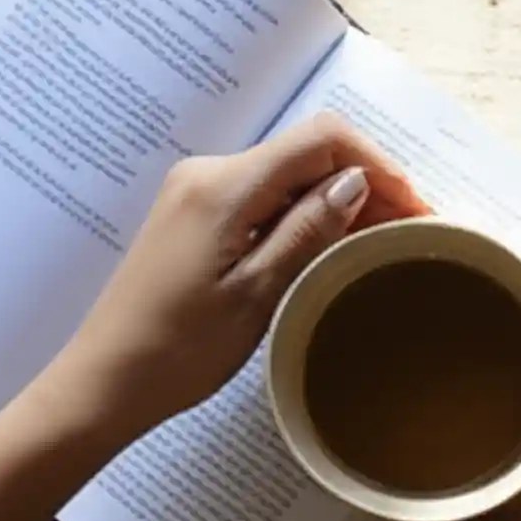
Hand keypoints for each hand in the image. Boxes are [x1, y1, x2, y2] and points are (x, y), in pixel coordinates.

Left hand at [46, 112, 428, 433]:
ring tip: (381, 240)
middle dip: (365, 181)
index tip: (414, 206)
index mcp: (224, 186)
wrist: (105, 382)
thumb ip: (308, 230)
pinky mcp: (197, 215)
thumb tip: (356, 183)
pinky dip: (307, 213)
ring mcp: (200, 191)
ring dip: (339, 198)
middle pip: (307, 151)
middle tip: (410, 229)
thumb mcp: (257, 293)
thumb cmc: (179, 349)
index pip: (320, 139)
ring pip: (290, 175)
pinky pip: (266, 197)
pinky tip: (333, 244)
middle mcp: (210, 172)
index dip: (377, 164)